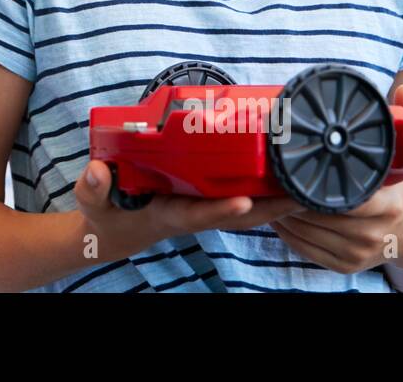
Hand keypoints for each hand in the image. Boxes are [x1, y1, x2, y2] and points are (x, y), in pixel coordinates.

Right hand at [73, 159, 301, 263]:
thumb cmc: (106, 216)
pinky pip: (241, 196)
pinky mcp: (206, 200)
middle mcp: (192, 214)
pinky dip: (264, 190)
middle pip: (239, 216)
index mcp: (168, 215)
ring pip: (247, 208)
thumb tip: (96, 172)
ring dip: (277, 199)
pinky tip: (286, 177)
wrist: (113, 231)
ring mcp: (202, 209)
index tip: (245, 201)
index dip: (222, 209)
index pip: (198, 214)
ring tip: (309, 184)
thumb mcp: (93, 204)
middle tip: (303, 192)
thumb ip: (92, 188)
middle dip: (271, 207)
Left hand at [269, 84, 402, 273]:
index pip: (341, 197)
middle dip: (287, 194)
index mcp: (389, 206)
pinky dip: (284, 231)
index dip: (309, 184)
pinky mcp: (343, 266)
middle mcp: (372, 234)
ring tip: (265, 189)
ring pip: (302, 232)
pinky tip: (274, 212)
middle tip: (267, 173)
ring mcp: (356, 254)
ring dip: (279, 212)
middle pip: (314, 215)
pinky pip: (302, 248)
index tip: (288, 166)